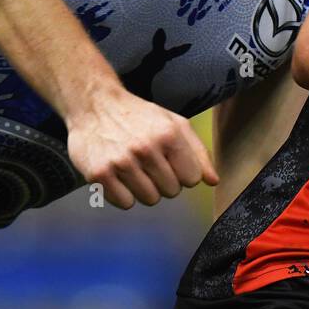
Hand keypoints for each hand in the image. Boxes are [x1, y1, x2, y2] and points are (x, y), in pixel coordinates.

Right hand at [67, 85, 217, 208]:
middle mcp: (146, 148)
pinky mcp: (100, 174)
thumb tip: (213, 181)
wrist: (95, 105)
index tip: (170, 162)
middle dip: (163, 180)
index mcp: (168, 134)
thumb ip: (198, 152)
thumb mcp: (174, 124)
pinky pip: (125, 203)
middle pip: (171, 191)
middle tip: (149, 163)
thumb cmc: (139, 116)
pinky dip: (123, 194)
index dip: (182, 173)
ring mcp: (122, 162)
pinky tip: (119, 175)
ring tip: (134, 168)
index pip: (192, 178)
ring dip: (144, 188)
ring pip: (150, 199)